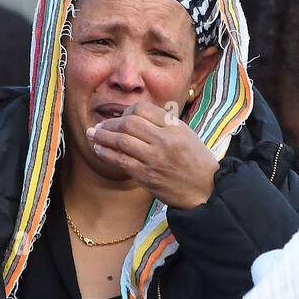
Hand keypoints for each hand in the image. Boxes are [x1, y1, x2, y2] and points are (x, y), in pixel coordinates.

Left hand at [87, 100, 218, 209]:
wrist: (206, 189)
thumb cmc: (196, 161)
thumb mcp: (186, 134)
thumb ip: (164, 124)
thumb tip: (136, 117)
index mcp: (175, 126)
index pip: (143, 109)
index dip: (127, 111)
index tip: (120, 117)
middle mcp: (164, 140)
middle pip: (129, 123)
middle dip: (110, 123)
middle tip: (99, 126)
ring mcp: (155, 158)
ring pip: (122, 141)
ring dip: (103, 137)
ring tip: (92, 135)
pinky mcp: (148, 176)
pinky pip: (122, 161)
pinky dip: (107, 154)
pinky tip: (99, 150)